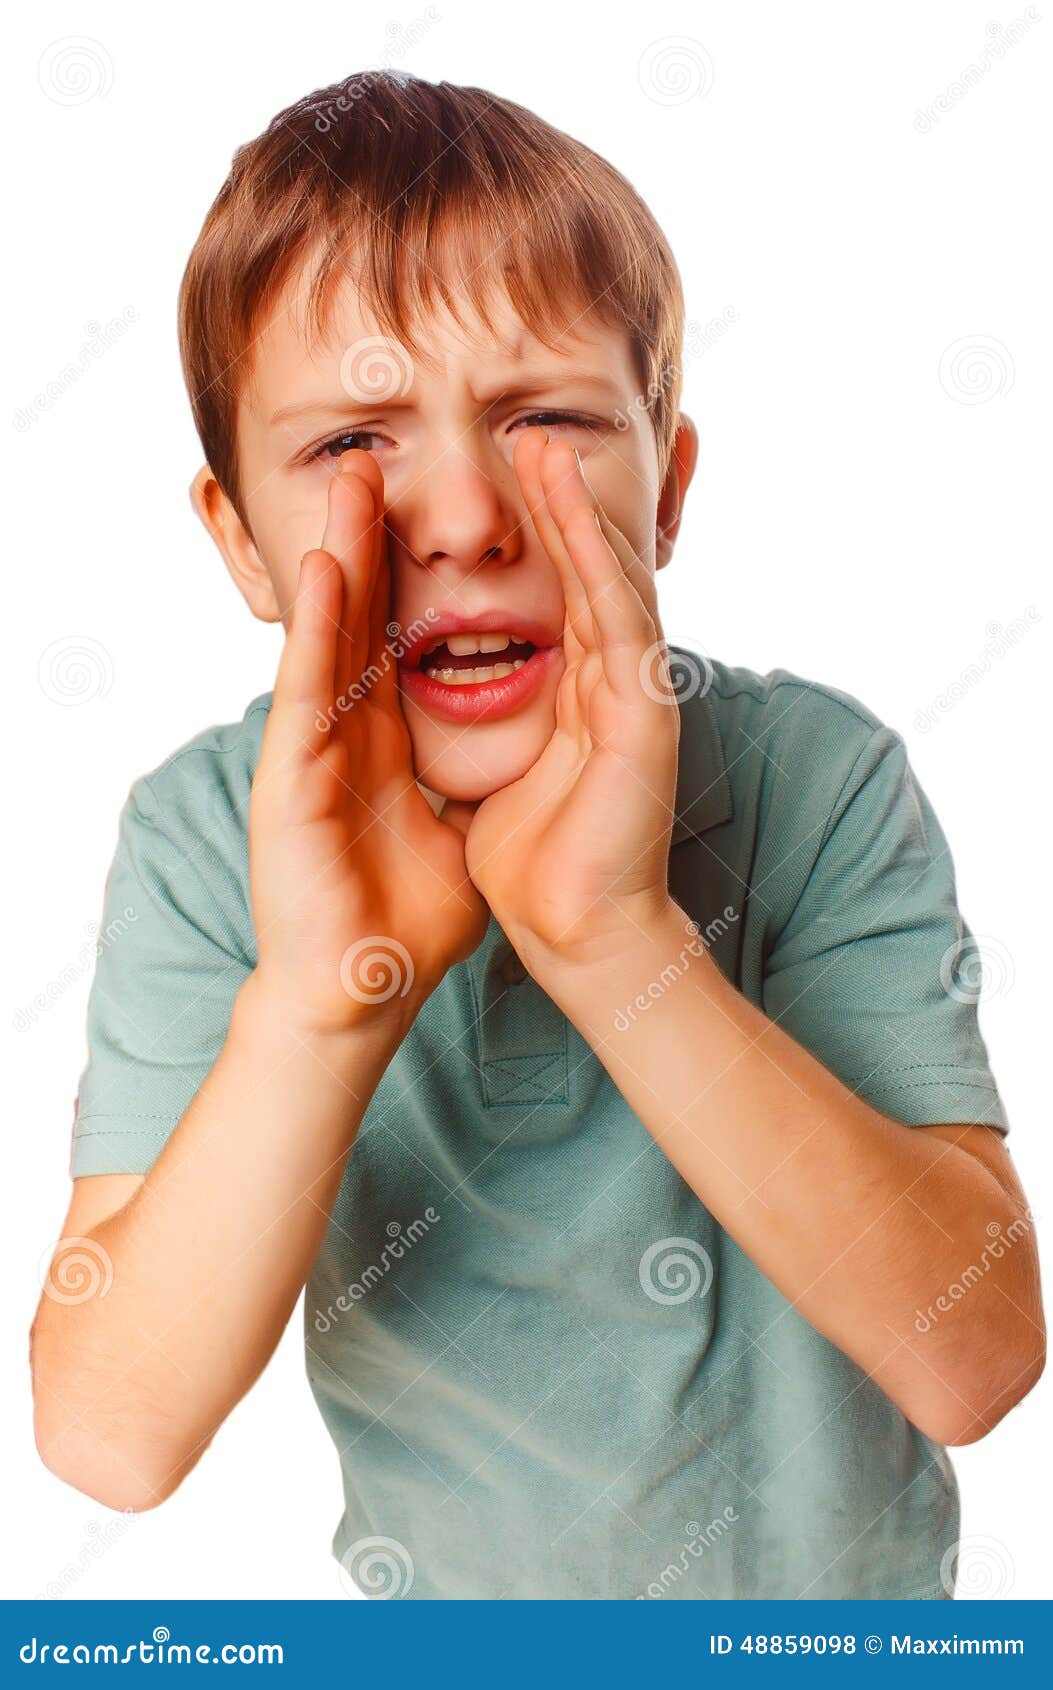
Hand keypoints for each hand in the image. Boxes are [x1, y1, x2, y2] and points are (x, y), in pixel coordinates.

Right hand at [249, 452, 488, 1034]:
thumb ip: (474, 783)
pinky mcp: (290, 779)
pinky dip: (319, 627)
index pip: (399, 641)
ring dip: (343, 554)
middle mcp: (343, 734)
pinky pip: (308, 688)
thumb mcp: (457, 831)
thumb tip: (523, 759)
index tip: (438, 518)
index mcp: (382, 743)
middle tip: (380, 464)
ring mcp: (312, 751)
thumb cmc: (405, 924)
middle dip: (373, 540)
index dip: (414, 578)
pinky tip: (332, 567)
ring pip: (330, 634)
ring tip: (353, 481)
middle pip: (361, 620)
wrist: (362, 993)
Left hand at [462, 429, 680, 973]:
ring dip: (576, 509)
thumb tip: (451, 698)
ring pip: (607, 579)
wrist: (576, 932)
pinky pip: (615, 614)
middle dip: (560, 505)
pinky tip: (569, 503)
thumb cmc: (536, 867)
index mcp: (583, 699)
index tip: (499, 489)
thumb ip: (494, 725)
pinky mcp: (643, 709)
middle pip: (590, 575)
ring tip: (544, 445)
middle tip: (530, 436)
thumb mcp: (501, 771)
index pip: (561, 602)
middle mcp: (616, 685)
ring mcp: (636, 693)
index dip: (535, 542)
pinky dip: (592, 554)